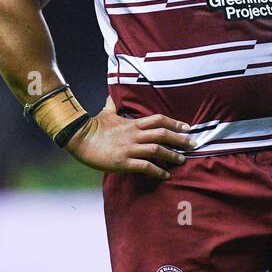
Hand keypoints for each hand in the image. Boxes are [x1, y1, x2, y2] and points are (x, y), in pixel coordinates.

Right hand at [65, 103, 194, 180]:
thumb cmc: (93, 126)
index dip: (175, 123)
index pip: (158, 120)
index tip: (187, 127)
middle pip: (162, 134)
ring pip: (157, 150)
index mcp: (132, 123)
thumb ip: (112, 105)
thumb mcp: (105, 113)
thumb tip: (111, 96)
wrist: (79, 138)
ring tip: (182, 160)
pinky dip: (157, 171)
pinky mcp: (123, 162)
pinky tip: (165, 175)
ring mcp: (129, 148)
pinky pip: (145, 166)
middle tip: (193, 145)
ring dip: (172, 156)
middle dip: (180, 140)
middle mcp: (134, 135)